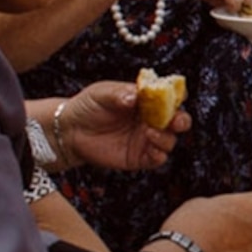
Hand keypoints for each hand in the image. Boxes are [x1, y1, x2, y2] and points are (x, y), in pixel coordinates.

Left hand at [56, 82, 183, 172]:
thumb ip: (120, 93)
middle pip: (178, 121)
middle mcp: (150, 120)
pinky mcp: (138, 157)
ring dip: (166, 137)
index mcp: (146, 102)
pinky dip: (159, 154)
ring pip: (170, 140)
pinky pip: (157, 158)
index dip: (178, 97)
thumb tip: (136, 97)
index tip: (178, 97)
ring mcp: (146, 139)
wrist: (70, 131)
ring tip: (149, 132)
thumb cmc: (87, 107)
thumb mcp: (101, 93)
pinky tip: (151, 148)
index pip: (170, 98)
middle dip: (182, 120)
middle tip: (176, 120)